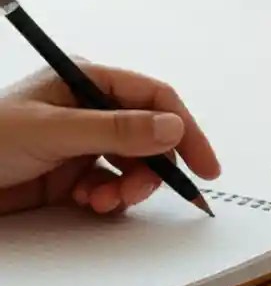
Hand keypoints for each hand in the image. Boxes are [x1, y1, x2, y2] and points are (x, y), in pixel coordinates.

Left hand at [0, 65, 219, 215]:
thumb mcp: (52, 131)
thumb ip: (115, 130)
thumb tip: (173, 128)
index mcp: (87, 82)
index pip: (155, 99)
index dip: (184, 129)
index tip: (204, 163)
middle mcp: (89, 111)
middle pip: (150, 137)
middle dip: (151, 168)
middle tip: (138, 192)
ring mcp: (81, 144)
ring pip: (134, 166)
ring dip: (127, 188)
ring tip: (103, 201)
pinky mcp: (70, 175)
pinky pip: (111, 187)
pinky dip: (108, 200)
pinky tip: (88, 204)